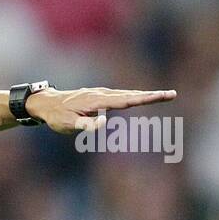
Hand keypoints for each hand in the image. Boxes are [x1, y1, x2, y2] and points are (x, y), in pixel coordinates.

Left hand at [26, 87, 175, 132]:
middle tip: (172, 94)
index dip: (146, 98)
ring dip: (146, 95)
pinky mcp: (100, 96)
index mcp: (98, 101)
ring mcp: (101, 94)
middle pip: (132, 95)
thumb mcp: (67, 124)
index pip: (127, 100)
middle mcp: (102, 94)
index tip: (163, 95)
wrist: (46, 103)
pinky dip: (134, 96)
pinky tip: (142, 97)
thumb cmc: (57, 116)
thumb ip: (85, 124)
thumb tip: (104, 122)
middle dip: (152, 95)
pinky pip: (120, 96)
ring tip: (164, 95)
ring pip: (127, 94)